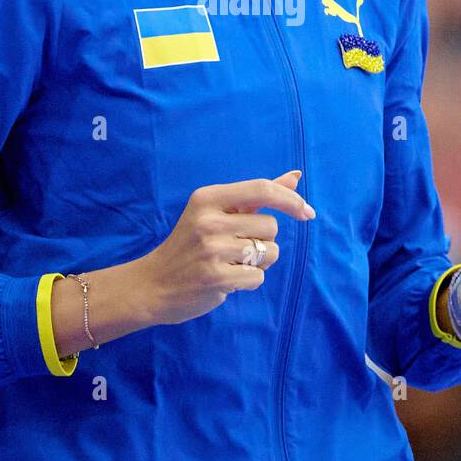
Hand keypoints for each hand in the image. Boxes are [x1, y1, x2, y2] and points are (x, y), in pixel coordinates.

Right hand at [138, 170, 314, 324]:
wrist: (153, 284)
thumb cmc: (190, 245)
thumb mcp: (216, 213)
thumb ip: (256, 196)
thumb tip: (295, 176)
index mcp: (207, 198)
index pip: (262, 189)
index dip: (291, 199)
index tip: (307, 212)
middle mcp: (209, 220)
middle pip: (271, 226)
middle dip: (264, 240)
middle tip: (235, 248)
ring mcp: (211, 249)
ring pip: (270, 253)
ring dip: (259, 262)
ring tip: (230, 264)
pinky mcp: (216, 278)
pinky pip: (258, 277)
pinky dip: (249, 281)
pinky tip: (226, 280)